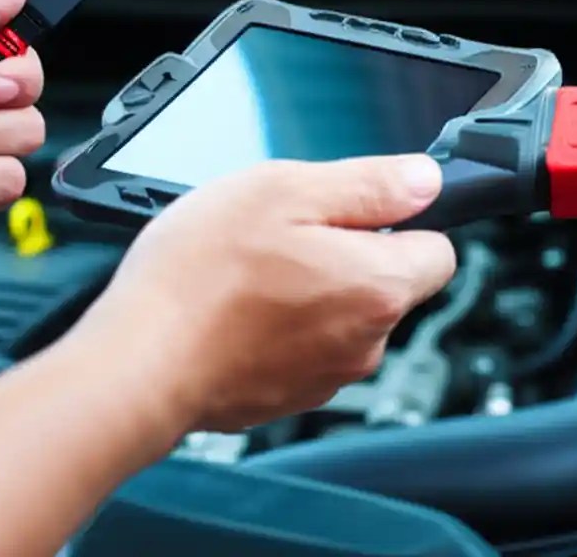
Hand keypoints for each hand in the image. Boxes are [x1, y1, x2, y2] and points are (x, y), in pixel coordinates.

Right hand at [67, 155, 456, 432]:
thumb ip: (368, 184)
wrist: (138, 364)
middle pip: (385, 282)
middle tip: (281, 234)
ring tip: (246, 272)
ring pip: (341, 315)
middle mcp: (367, 342)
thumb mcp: (284, 190)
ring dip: (308, 290)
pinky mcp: (287, 396)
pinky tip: (232, 309)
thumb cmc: (200, 276)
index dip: (399, 221)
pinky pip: (302, 348)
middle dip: (346, 253)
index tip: (352, 211)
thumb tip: (426, 180)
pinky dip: (277, 327)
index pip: (438, 249)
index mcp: (379, 286)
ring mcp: (327, 377)